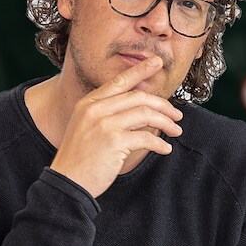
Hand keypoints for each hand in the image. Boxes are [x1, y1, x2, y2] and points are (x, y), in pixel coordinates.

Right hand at [50, 57, 184, 196]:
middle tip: (177, 116)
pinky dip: (160, 143)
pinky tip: (165, 149)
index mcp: (88, 103)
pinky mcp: (113, 142)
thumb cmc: (81, 158)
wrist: (67, 182)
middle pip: (139, 97)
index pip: (119, 82)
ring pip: (146, 114)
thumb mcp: (88, 128)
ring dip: (166, 123)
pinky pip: (146, 137)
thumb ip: (108, 114)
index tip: (157, 62)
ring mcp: (103, 124)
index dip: (140, 70)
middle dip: (163, 105)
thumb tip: (141, 108)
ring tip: (176, 131)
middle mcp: (95, 110)